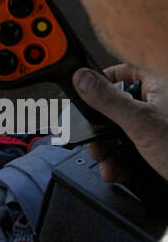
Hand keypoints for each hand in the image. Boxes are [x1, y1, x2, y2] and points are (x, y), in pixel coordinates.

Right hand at [72, 64, 167, 183]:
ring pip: (125, 132)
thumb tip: (82, 77)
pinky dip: (122, 162)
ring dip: (109, 150)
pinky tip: (117, 171)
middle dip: (102, 128)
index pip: (127, 71)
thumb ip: (108, 100)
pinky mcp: (161, 151)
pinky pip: (134, 151)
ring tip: (105, 161)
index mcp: (161, 86)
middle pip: (120, 106)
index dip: (105, 80)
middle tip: (93, 139)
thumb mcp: (140, 123)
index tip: (87, 92)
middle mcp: (162, 105)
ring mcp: (161, 129)